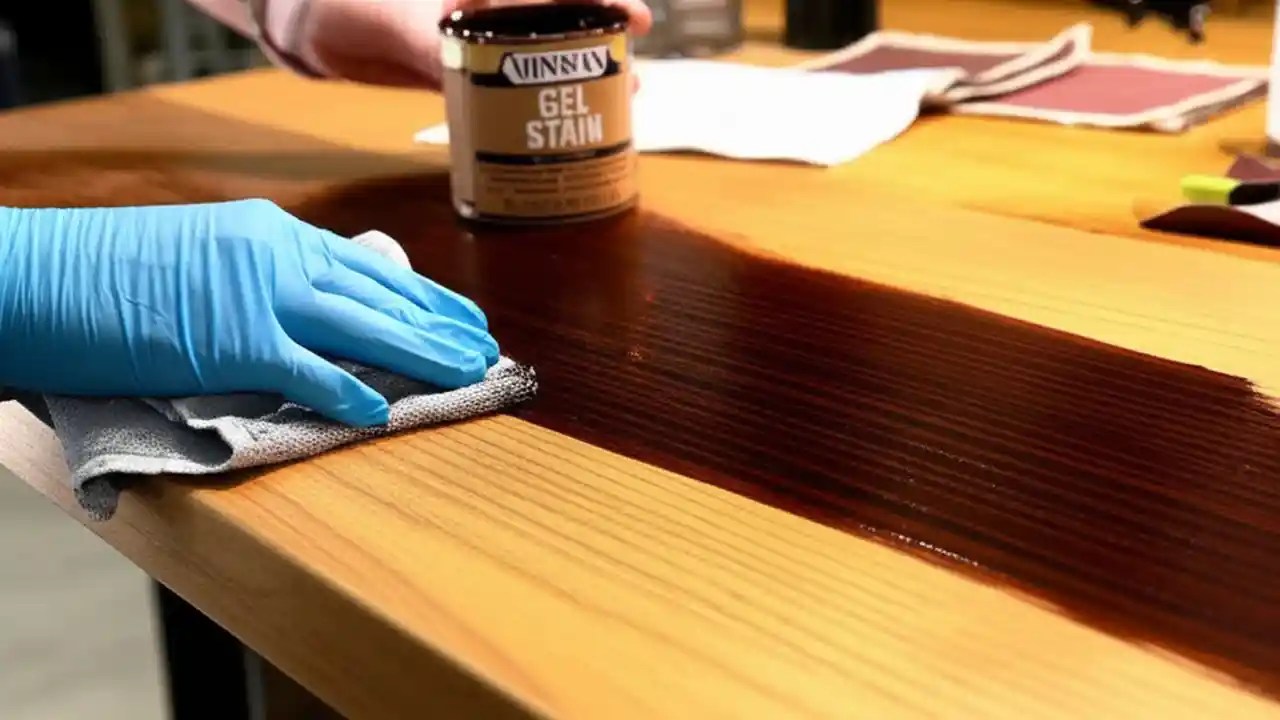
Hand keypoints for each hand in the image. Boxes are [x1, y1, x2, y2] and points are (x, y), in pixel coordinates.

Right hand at [0, 199, 497, 426]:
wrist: (41, 275)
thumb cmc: (116, 272)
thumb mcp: (208, 255)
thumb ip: (267, 276)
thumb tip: (315, 308)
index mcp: (273, 235)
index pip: (371, 269)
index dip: (425, 297)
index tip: (464, 317)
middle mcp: (278, 257)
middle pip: (382, 296)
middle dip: (442, 327)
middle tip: (488, 349)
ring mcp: (259, 297)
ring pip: (366, 327)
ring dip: (423, 354)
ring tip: (470, 373)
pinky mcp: (233, 343)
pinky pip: (310, 371)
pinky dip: (352, 391)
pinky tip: (387, 408)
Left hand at [301, 0, 652, 88]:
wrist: (304, 23)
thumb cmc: (344, 2)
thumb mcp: (388, 20)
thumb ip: (425, 44)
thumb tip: (463, 75)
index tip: (634, 19)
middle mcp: (485, 6)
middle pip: (557, 23)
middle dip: (600, 47)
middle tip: (633, 83)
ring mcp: (473, 38)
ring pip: (537, 57)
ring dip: (573, 81)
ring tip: (613, 107)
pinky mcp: (455, 69)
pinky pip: (504, 87)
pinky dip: (529, 104)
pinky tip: (554, 123)